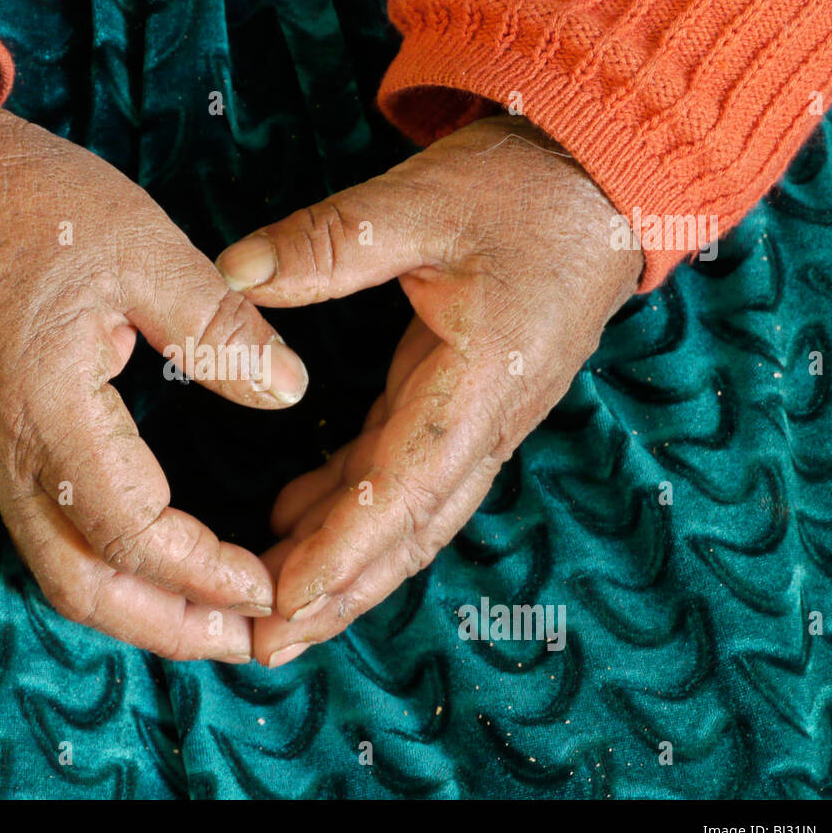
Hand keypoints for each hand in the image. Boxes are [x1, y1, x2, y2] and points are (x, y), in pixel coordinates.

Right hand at [0, 64, 308, 661]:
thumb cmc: (24, 202)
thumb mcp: (141, 246)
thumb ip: (217, 327)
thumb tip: (288, 389)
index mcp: (50, 413)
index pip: (135, 534)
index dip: (208, 573)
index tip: (272, 585)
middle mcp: (12, 456)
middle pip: (86, 588)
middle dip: (172, 627)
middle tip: (249, 641)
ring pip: (63, 570)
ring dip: (140, 607)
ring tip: (212, 619)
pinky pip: (50, 535)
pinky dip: (111, 569)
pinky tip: (157, 559)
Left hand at [216, 115, 642, 665]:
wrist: (598, 186)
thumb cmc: (522, 190)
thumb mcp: (422, 202)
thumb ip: (329, 242)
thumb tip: (233, 272)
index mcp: (482, 382)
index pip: (403, 487)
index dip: (343, 550)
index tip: (283, 600)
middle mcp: (486, 421)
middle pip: (408, 531)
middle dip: (339, 594)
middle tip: (266, 646)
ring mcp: (479, 420)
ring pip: (407, 518)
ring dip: (345, 569)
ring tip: (272, 610)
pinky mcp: (462, 407)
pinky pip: (405, 478)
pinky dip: (352, 512)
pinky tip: (293, 520)